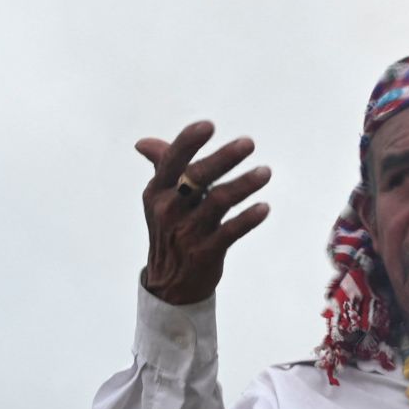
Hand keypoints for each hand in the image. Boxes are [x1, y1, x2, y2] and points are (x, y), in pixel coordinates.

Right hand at [137, 121, 271, 306]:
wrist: (169, 283)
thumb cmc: (168, 230)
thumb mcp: (158, 199)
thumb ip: (161, 167)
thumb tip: (143, 143)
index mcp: (157, 191)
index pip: (172, 161)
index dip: (188, 142)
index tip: (209, 125)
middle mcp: (169, 209)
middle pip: (197, 178)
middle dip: (224, 158)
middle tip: (248, 143)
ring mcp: (187, 232)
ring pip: (219, 202)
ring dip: (244, 185)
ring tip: (265, 172)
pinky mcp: (206, 252)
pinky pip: (230, 232)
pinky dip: (248, 219)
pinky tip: (264, 208)